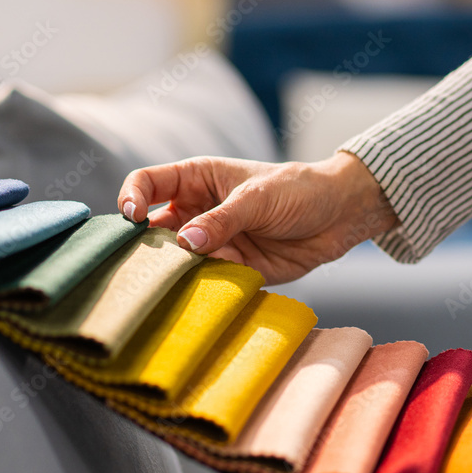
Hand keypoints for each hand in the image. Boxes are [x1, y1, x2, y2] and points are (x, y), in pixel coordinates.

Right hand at [117, 152, 398, 283]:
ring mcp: (211, 243)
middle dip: (147, 247)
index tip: (132, 218)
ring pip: (177, 261)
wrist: (339, 218)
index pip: (147, 184)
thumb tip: (186, 243)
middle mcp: (196, 212)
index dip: (132, 199)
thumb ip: (222, 220)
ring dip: (175, 272)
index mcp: (196, 180)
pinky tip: (207, 292)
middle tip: (145, 264)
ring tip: (177, 282)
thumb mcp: (258, 198)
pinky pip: (206, 281)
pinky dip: (202, 288)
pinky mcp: (230, 269)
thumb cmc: (299, 191)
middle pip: (153, 230)